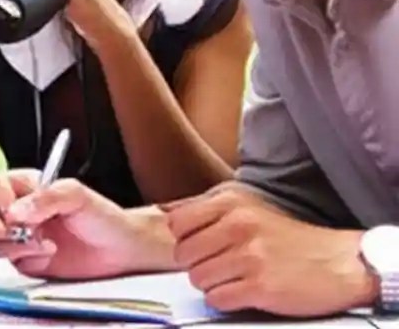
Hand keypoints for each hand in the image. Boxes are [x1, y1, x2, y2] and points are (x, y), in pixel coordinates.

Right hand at [0, 170, 168, 279]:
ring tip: (44, 240)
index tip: (11, 204)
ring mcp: (23, 237)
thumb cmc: (105, 218)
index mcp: (28, 188)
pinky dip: (28, 256)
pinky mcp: (28, 260)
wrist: (122, 251)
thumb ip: (45, 197)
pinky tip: (48, 252)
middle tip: (18, 226)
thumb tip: (16, 211)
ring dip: (19, 241)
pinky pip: (11, 259)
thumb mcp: (77, 195)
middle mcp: (21, 211)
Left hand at [166, 184, 374, 315]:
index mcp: (232, 204)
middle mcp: (238, 226)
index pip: (177, 223)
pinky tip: (245, 292)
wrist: (341, 262)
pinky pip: (217, 299)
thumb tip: (163, 211)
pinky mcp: (260, 286)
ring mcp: (250, 256)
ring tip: (236, 279)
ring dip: (212, 284)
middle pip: (183, 254)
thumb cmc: (291, 238)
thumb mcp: (248, 207)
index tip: (201, 246)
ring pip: (197, 278)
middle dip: (197, 265)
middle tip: (221, 266)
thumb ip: (204, 209)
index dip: (184, 240)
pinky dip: (226, 300)